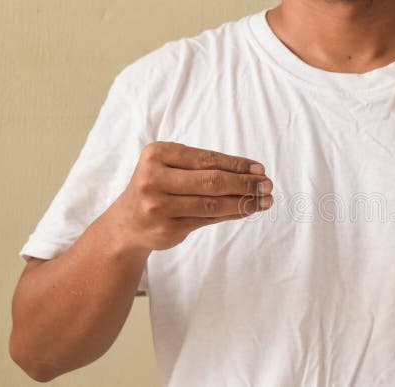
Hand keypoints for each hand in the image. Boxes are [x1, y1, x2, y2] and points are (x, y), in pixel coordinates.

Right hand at [105, 141, 273, 251]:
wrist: (127, 223)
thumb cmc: (158, 186)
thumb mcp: (172, 167)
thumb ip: (205, 166)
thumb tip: (254, 172)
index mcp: (156, 154)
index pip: (207, 159)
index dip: (237, 165)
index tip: (261, 169)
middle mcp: (153, 179)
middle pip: (212, 181)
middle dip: (245, 184)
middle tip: (268, 185)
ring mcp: (158, 206)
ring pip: (213, 204)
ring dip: (244, 202)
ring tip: (265, 200)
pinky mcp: (167, 229)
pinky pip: (208, 220)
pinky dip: (232, 215)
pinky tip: (248, 210)